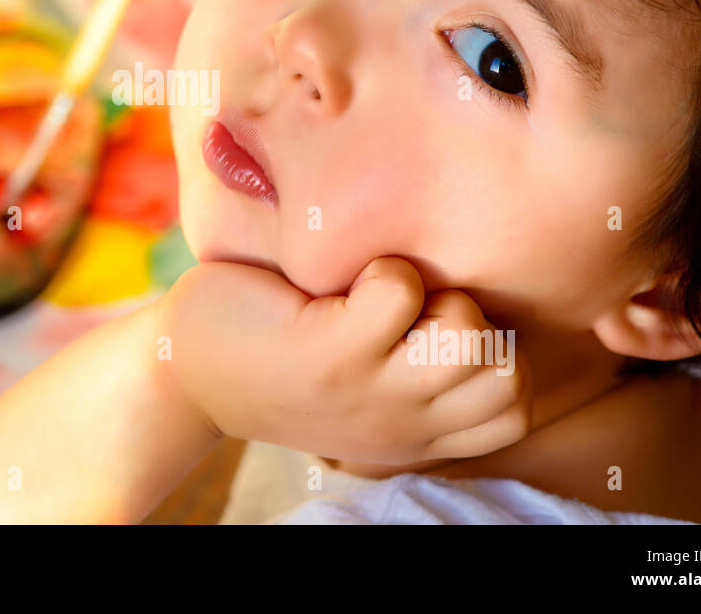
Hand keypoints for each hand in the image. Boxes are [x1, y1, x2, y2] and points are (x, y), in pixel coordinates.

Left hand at [156, 257, 532, 464]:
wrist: (186, 365)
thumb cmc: (284, 353)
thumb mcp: (365, 384)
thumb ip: (421, 365)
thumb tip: (487, 282)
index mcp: (417, 431)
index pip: (514, 410)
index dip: (498, 355)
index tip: (439, 328)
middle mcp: (400, 421)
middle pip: (507, 374)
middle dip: (478, 321)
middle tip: (412, 310)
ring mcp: (365, 389)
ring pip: (468, 335)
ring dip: (436, 293)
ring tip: (381, 294)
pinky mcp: (325, 352)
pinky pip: (397, 292)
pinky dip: (382, 270)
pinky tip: (343, 283)